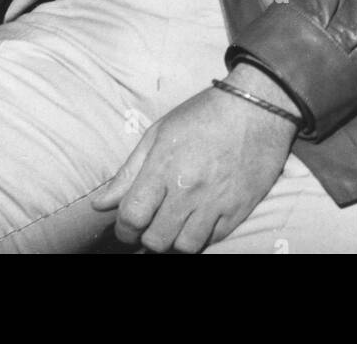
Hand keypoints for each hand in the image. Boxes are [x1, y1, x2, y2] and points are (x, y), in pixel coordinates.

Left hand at [91, 66, 299, 253]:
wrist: (256, 109)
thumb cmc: (203, 115)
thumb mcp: (159, 133)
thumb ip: (128, 171)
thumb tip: (100, 204)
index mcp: (163, 167)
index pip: (132, 216)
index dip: (124, 228)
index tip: (127, 224)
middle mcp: (188, 189)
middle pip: (156, 240)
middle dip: (145, 238)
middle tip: (149, 225)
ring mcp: (215, 203)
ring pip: (184, 247)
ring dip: (172, 242)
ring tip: (172, 226)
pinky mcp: (238, 211)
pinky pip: (212, 241)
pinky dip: (200, 237)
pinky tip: (196, 221)